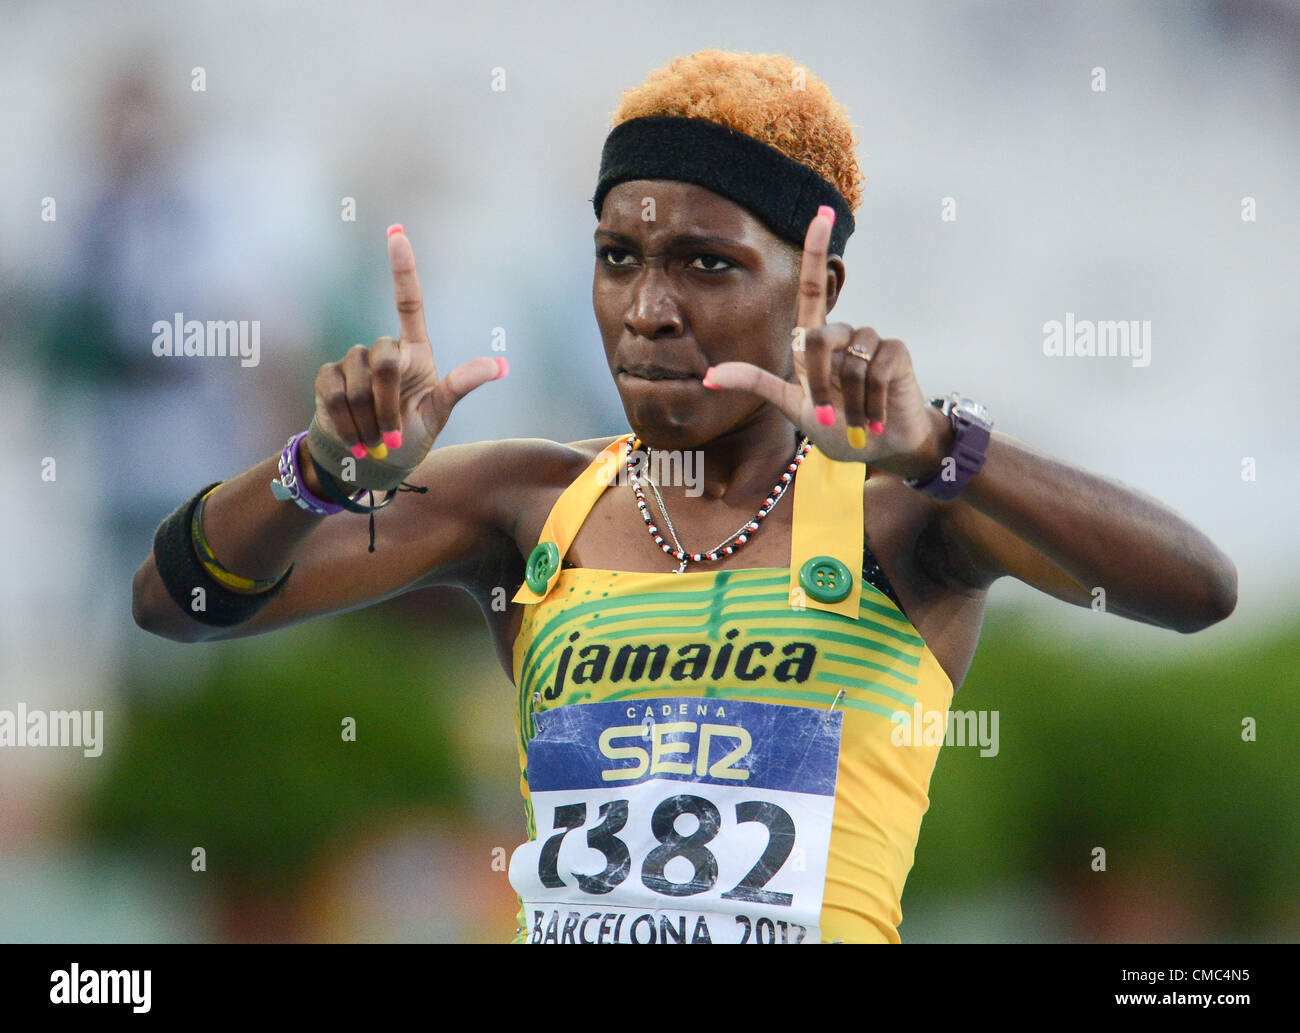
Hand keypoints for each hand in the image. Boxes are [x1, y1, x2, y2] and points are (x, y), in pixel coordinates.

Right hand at [311, 225, 504, 468]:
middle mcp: (382, 350)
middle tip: (392, 436)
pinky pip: (334, 393)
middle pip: (383, 361)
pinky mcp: (328, 379)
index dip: (403, 268)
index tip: (397, 232)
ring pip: (357, 382)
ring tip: (375, 442)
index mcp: (414, 351)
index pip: (408, 303)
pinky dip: (346, 423)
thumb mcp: (440, 412)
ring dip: (367, 420)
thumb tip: (501, 365)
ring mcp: (353, 362)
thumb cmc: (411, 434)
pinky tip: (355, 440)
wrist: (372, 460)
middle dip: (387, 404)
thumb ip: (462, 385)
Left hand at [702, 208, 947, 477]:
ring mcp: (871, 341)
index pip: (814, 286)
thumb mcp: (790, 405)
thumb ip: (755, 384)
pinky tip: (876, 420)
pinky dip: (872, 403)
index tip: (821, 212)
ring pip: (850, 361)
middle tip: (826, 419)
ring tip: (857, 423)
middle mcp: (843, 334)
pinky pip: (876, 371)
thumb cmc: (835, 425)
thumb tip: (708, 377)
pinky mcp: (897, 354)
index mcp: (815, 341)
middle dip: (816, 385)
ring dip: (849, 403)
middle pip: (817, 340)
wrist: (878, 448)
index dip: (817, 249)